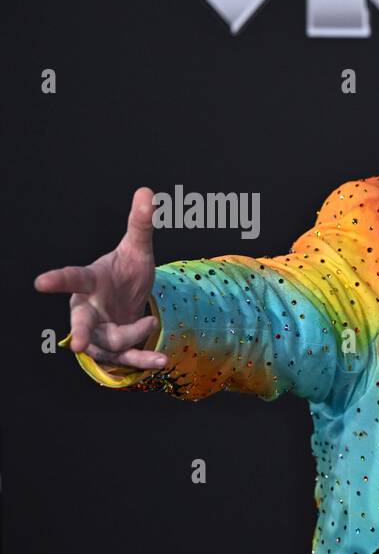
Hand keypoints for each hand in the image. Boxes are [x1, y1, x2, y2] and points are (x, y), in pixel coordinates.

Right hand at [34, 187, 166, 369]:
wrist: (129, 303)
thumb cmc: (125, 274)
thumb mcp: (137, 250)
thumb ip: (140, 225)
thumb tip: (147, 192)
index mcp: (90, 282)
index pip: (73, 278)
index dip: (58, 280)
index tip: (40, 283)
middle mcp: (88, 309)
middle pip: (80, 322)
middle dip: (80, 332)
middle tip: (78, 344)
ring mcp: (99, 332)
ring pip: (109, 342)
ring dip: (132, 335)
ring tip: (149, 320)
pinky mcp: (115, 349)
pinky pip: (126, 359)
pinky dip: (145, 361)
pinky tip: (163, 361)